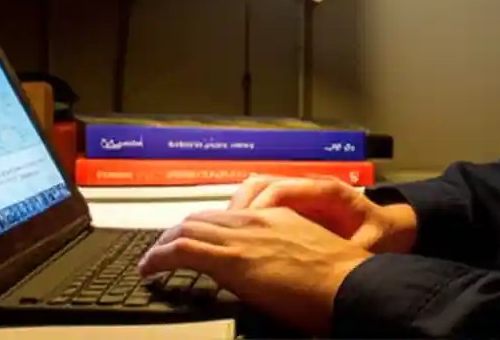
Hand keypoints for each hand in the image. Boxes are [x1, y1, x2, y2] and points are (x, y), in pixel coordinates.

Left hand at [139, 207, 370, 336]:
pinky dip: (160, 257)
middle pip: (202, 217)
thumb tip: (277, 270)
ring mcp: (243, 238)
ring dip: (165, 243)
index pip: (229, 215)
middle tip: (164, 249)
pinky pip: (183, 250)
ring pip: (188, 228)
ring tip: (153, 258)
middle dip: (178, 232)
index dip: (205, 227)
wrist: (350, 285)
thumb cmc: (341, 278)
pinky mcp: (232, 260)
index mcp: (277, 217)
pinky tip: (149, 269)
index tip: (194, 239)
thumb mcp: (311, 254)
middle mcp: (256, 220)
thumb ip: (288, 253)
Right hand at [228, 175, 417, 254]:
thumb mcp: (365, 246)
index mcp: (328, 192)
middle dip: (240, 207)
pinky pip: (265, 199)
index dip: (257, 208)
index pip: (281, 190)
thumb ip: (342, 250)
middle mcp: (311, 184)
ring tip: (225, 232)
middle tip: (222, 232)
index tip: (242, 228)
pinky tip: (239, 231)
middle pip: (263, 184)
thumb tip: (317, 259)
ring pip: (259, 188)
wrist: (392, 227)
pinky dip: (248, 211)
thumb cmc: (380, 235)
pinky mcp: (298, 200)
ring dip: (240, 207)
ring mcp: (303, 190)